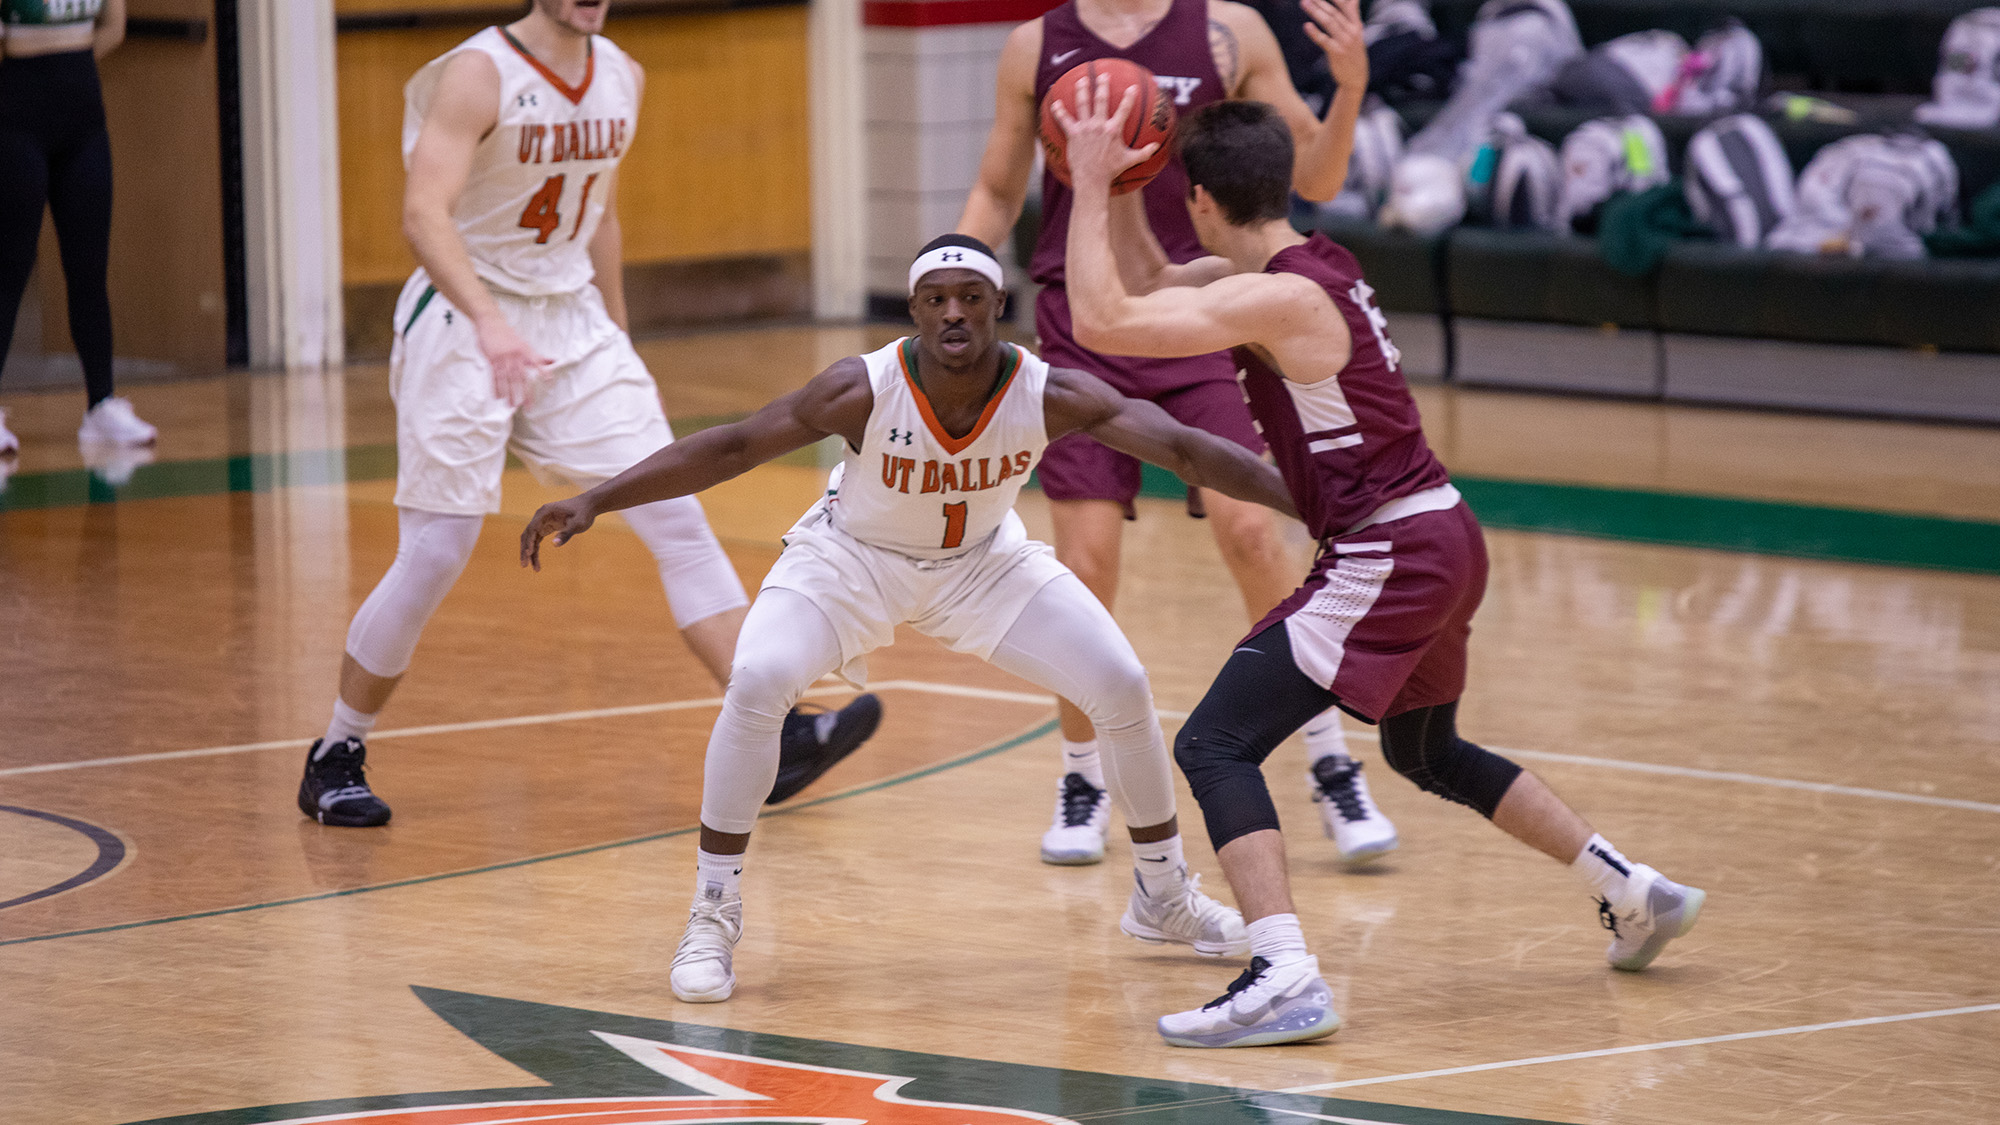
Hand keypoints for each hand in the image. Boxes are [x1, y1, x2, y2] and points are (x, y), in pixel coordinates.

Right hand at [476, 315, 553, 407]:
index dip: (543, 370)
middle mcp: (515, 355)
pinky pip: (494, 376)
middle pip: (521, 377)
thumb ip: (538, 357)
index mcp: (526, 351)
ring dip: (509, 394)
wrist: (491, 323)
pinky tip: (498, 397)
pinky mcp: (492, 360)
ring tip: (511, 406)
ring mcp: (503, 358)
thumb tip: (554, 361)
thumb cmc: (510, 336)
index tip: (549, 380)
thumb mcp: (525, 345)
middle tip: (528, 407)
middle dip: (524, 393)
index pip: (536, 362)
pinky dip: (496, 387)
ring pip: (507, 379)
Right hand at [520, 496, 597, 570]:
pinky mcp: (547, 527)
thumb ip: (566, 534)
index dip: (529, 541)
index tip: (529, 554)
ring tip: (534, 569)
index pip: (532, 528)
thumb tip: (554, 544)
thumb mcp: (577, 524)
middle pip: (527, 535)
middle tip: (524, 565)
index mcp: (545, 512)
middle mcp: (540, 516)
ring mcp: (542, 522)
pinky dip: (536, 551)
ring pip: (531, 539)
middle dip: (525, 550)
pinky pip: (537, 541)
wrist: (588, 506)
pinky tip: (537, 563)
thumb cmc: (583, 513)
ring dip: (530, 553)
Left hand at [1050, 74, 1158, 188]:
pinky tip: (1055, 103)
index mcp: (1113, 130)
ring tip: (1081, 80)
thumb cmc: (1110, 170)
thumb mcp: (1129, 161)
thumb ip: (1144, 152)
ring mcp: (1085, 128)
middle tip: (1103, 75)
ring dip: (1082, 90)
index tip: (1132, 87)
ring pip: (1082, 104)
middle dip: (1102, 85)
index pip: (1124, 109)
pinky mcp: (1073, 134)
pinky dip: (1059, 111)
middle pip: (1101, 100)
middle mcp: (1099, 125)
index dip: (1129, 97)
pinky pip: (1064, 120)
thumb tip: (1157, 147)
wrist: (1091, 179)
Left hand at [1303, 0, 1367, 92]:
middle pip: (1334, 12)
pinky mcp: (1337, 53)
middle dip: (1321, 1)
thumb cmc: (1353, 55)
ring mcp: (1345, 42)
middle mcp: (1352, 32)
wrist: (1356, 79)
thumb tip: (1353, 0)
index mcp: (1356, 26)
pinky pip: (1324, 41)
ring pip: (1329, 23)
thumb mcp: (1356, 34)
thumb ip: (1352, 16)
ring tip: (1304, 3)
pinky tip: (1306, 26)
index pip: (1347, 5)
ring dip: (1315, 12)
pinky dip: (1315, 33)